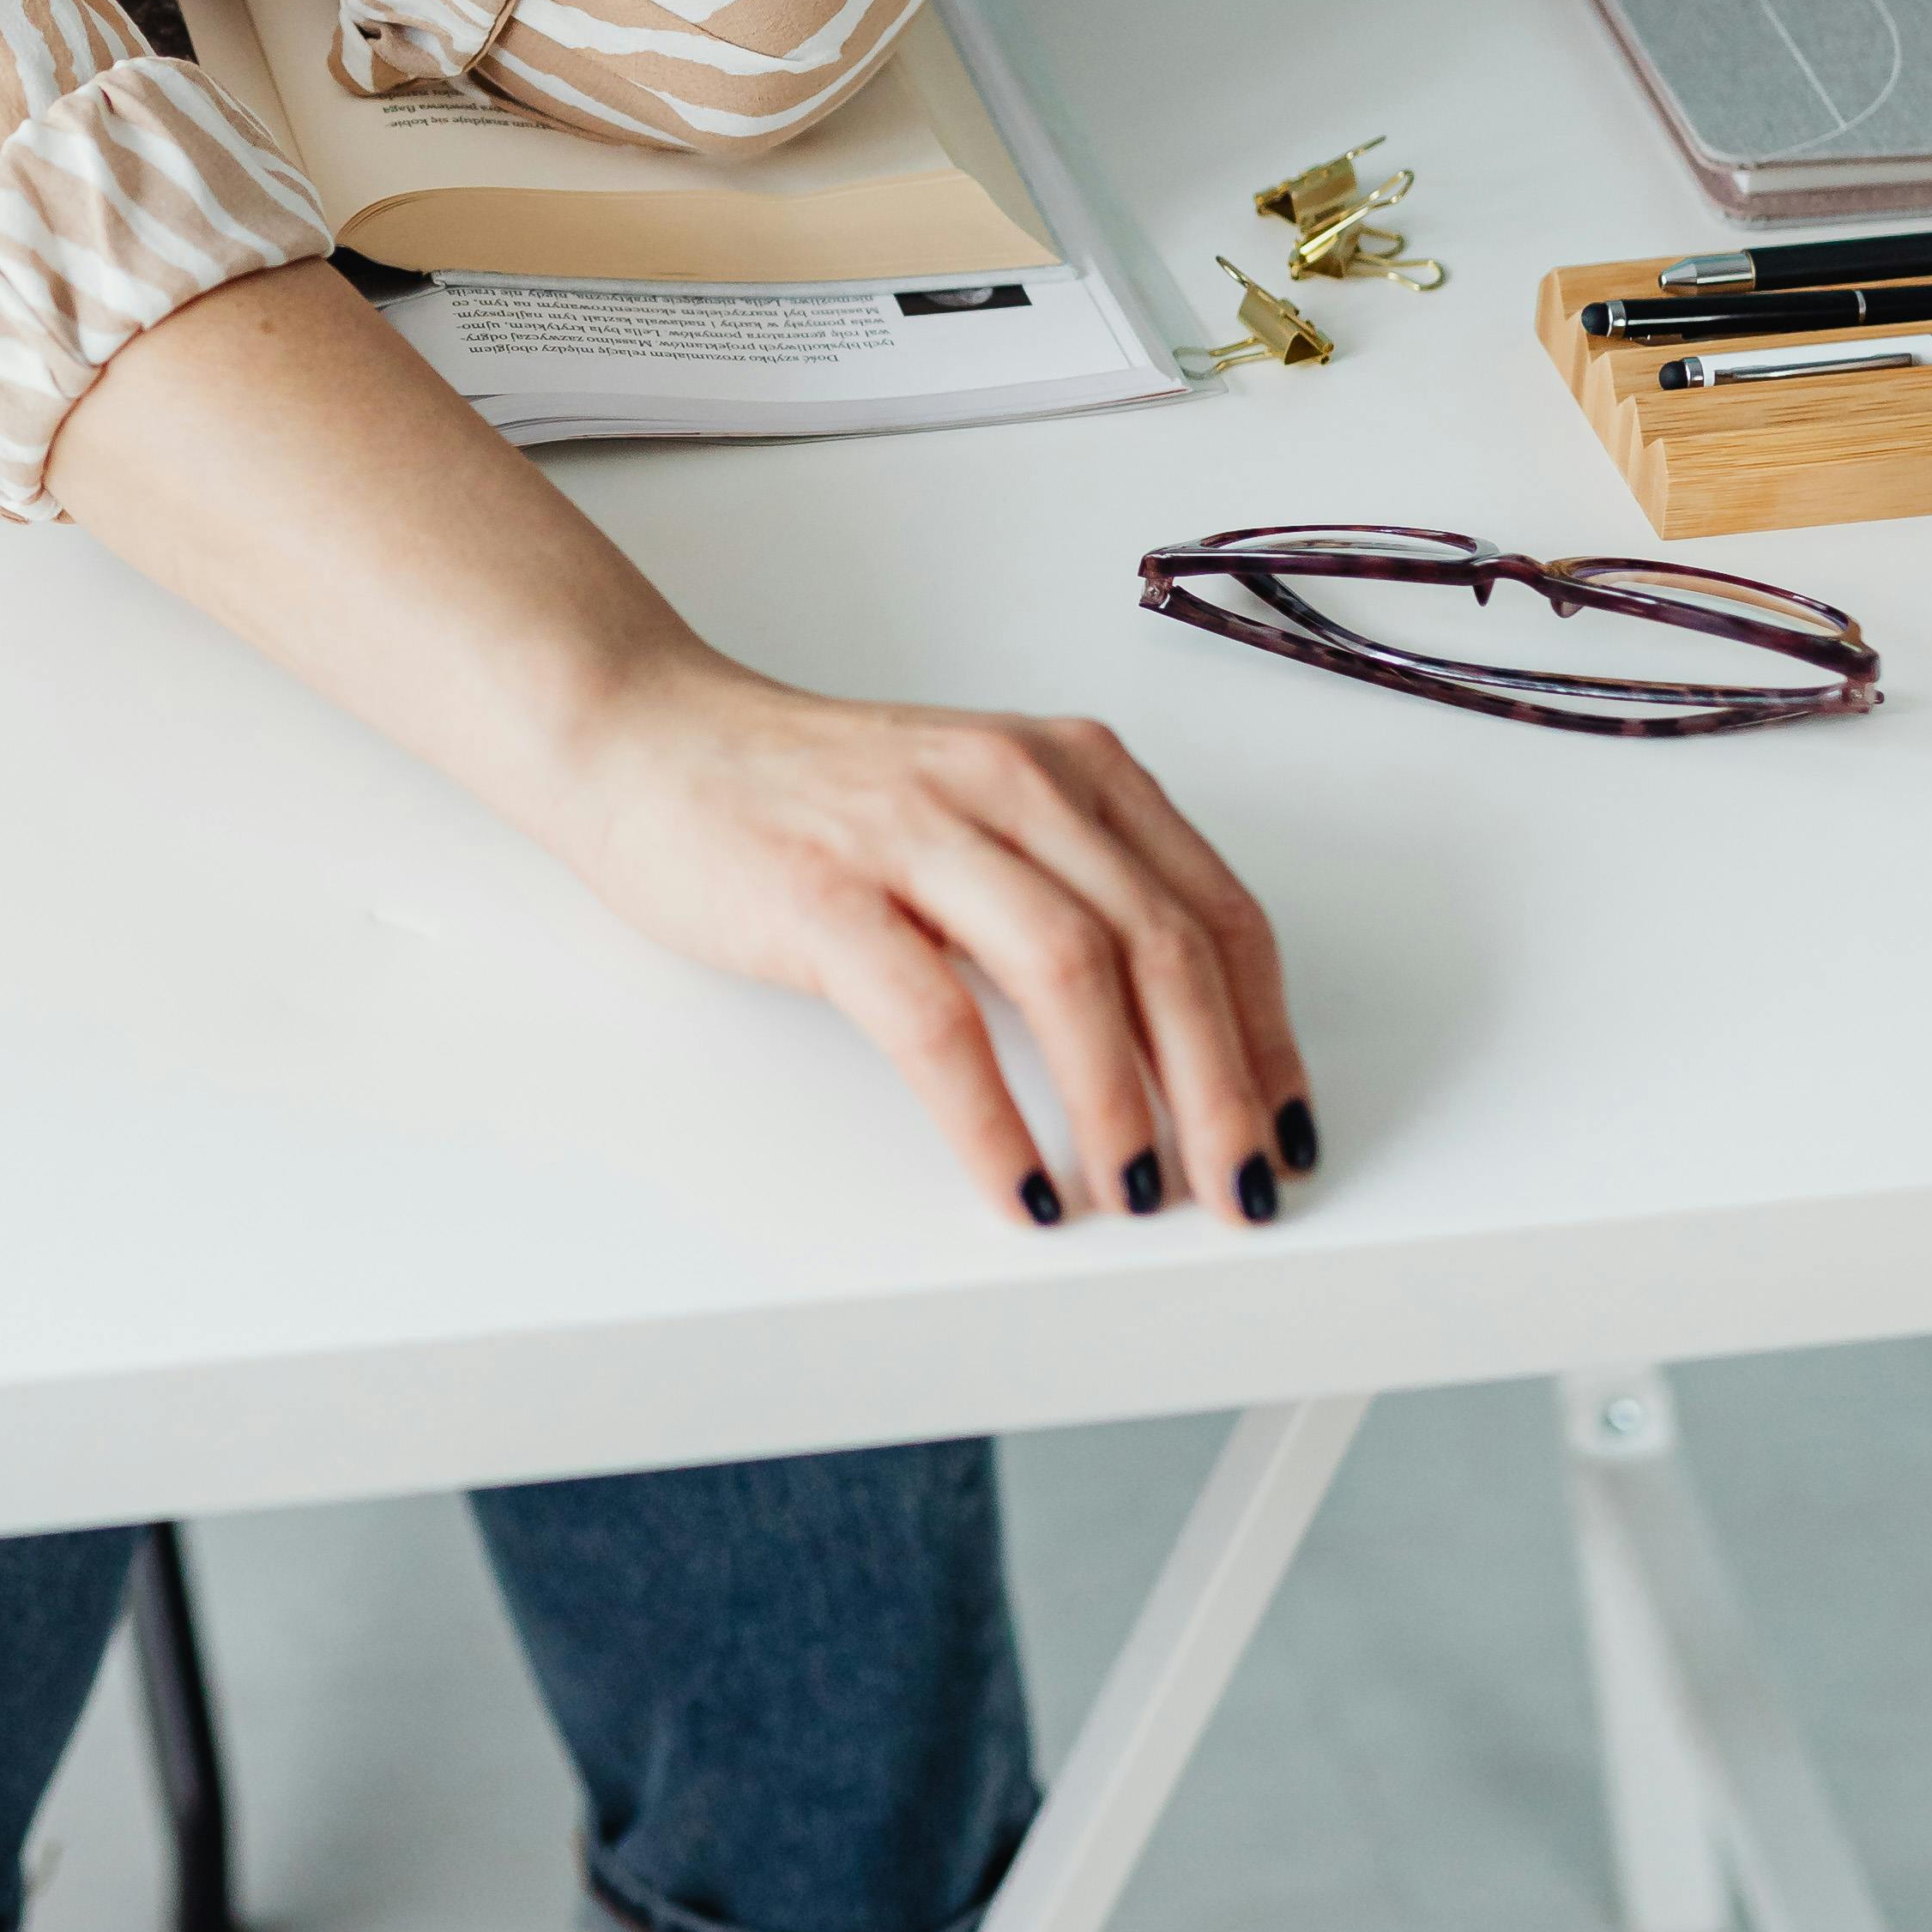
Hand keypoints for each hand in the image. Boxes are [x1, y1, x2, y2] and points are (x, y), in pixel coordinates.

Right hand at [557, 653, 1308, 1227]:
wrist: (644, 739)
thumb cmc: (810, 798)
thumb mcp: (978, 816)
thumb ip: (1073, 892)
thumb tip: (1174, 1046)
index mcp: (1071, 767)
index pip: (1219, 910)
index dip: (1268, 1032)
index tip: (1287, 1123)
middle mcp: (1013, 783)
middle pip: (1165, 946)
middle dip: (1223, 1086)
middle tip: (1241, 1188)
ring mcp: (918, 832)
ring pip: (1072, 972)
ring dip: (1122, 1101)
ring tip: (1137, 1192)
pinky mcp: (826, 893)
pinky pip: (937, 1019)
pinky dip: (990, 1115)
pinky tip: (1018, 1180)